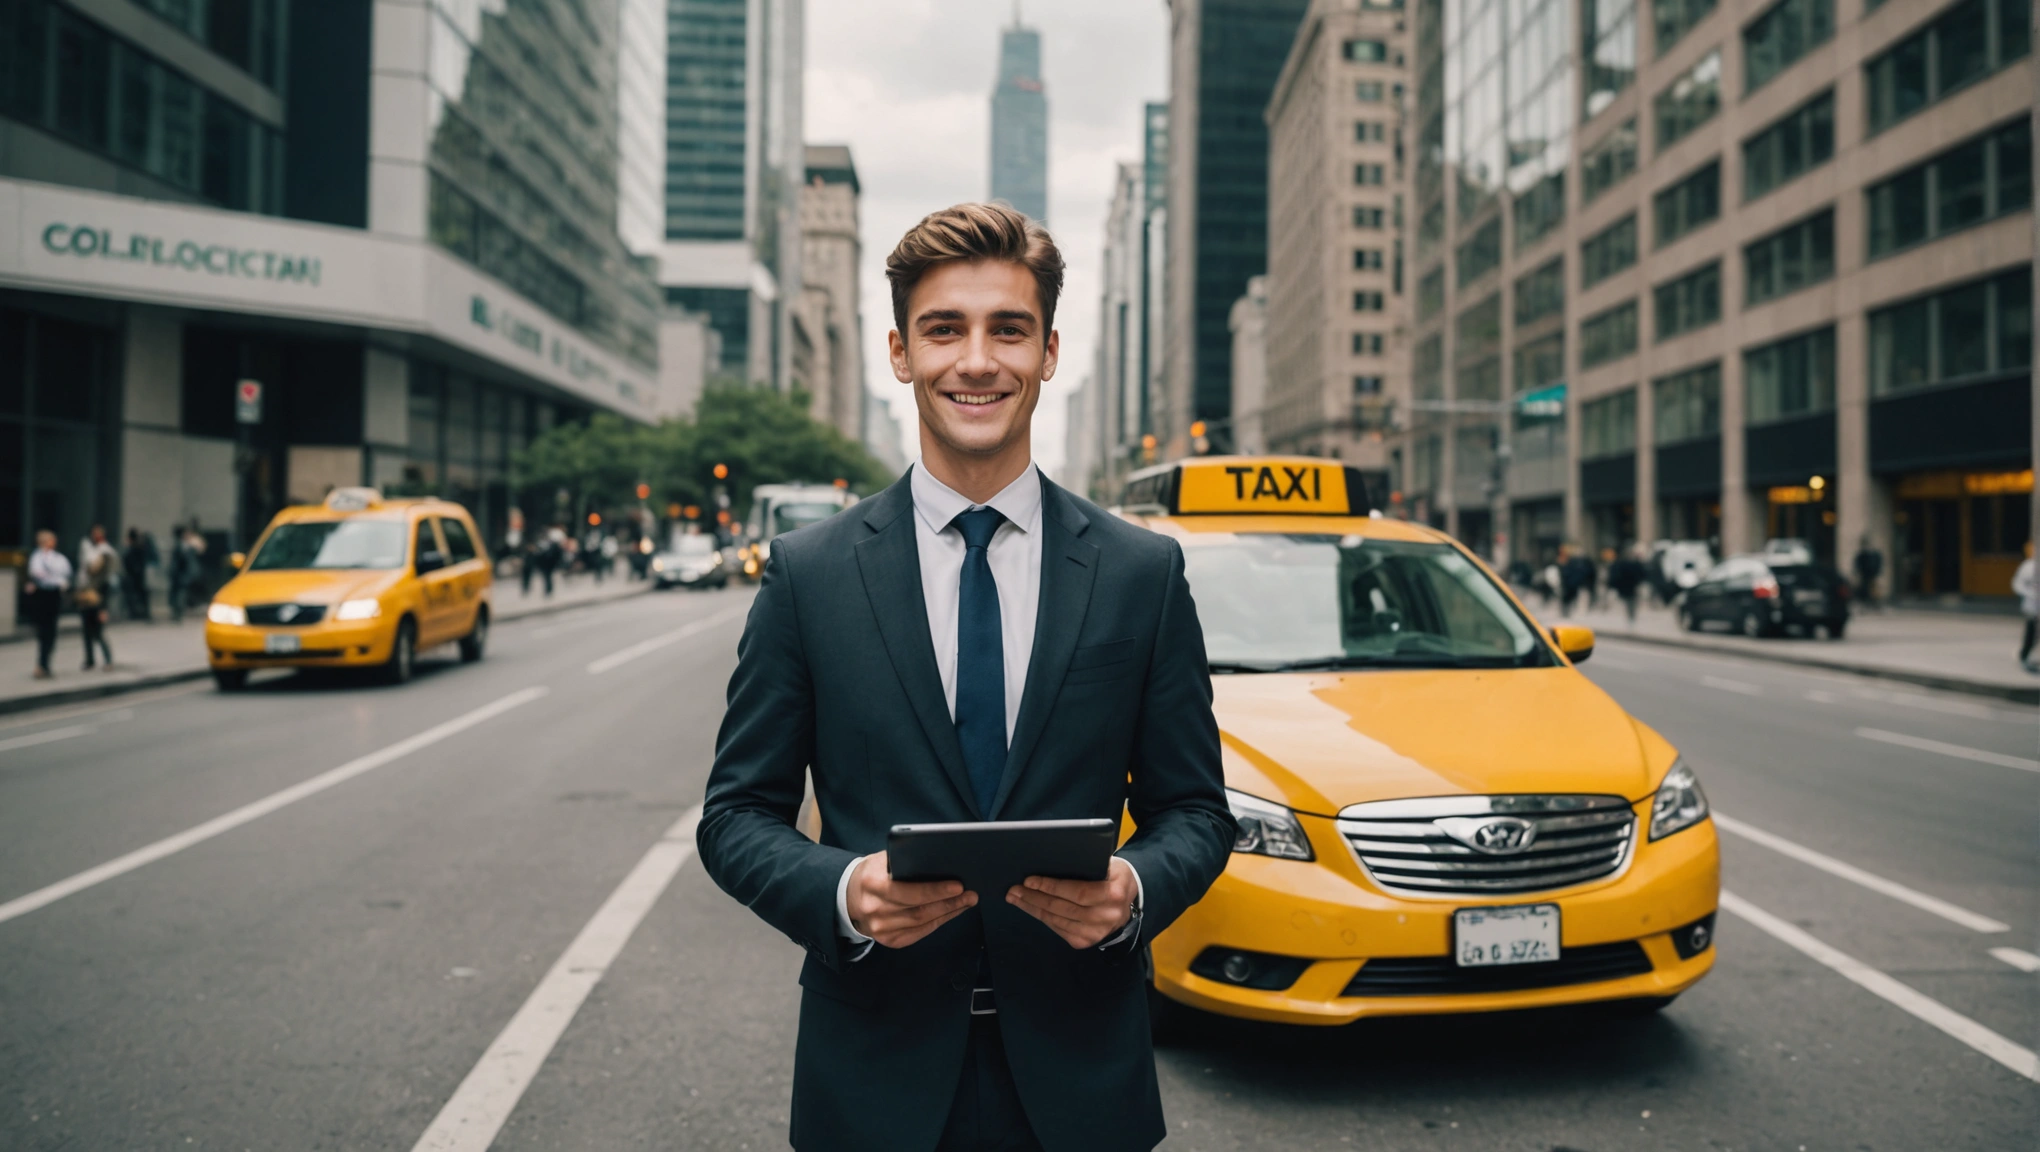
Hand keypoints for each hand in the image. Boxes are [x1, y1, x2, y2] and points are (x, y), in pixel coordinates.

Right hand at [845, 851, 976, 948]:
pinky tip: (950, 913)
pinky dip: (937, 922)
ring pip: (922, 923)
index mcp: (872, 884)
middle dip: (949, 902)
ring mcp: (880, 929)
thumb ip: (906, 861)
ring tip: (966, 902)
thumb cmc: (873, 873)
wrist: (849, 896)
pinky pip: (919, 933)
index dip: (935, 891)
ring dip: (948, 912)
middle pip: (919, 910)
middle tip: (971, 894)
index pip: (909, 891)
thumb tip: (942, 863)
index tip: (958, 886)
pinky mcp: (888, 940)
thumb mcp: (883, 860)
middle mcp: (874, 909)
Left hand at [1007, 857, 1136, 948]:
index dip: (1051, 887)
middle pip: (1063, 908)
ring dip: (1033, 909)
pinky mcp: (1086, 942)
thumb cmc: (1112, 876)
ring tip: (1016, 897)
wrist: (1128, 901)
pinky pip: (1058, 930)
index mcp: (1114, 894)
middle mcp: (1107, 917)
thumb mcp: (1108, 864)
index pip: (1078, 892)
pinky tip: (1030, 908)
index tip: (1029, 880)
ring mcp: (1096, 933)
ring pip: (1058, 921)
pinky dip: (1043, 918)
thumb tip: (1050, 862)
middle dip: (1035, 898)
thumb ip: (1087, 864)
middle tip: (1014, 889)